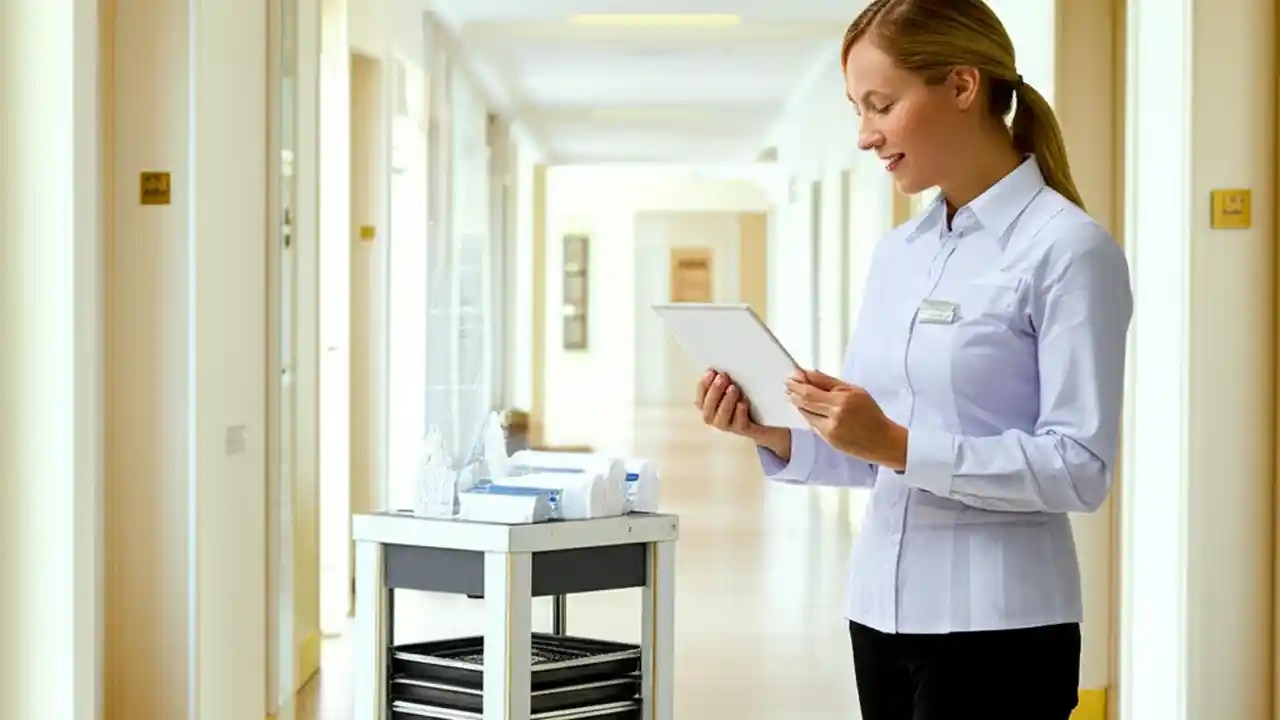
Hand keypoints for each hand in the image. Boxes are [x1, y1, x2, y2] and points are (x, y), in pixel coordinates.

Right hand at [695, 370, 790, 458]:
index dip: (703, 386)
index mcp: (711, 406)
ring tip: (734, 389)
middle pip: (708, 410)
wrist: (771, 418)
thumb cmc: (750, 396)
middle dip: (714, 392)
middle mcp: (717, 418)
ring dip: (725, 403)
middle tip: (722, 377)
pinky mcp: (746, 431)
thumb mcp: (739, 384)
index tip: (711, 372)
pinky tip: (743, 403)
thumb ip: (727, 378)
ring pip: (721, 420)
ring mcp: (730, 426)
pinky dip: (739, 413)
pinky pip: (739, 425)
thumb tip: (720, 367)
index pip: (700, 398)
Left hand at [786, 369, 907, 470]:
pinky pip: (812, 424)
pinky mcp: (828, 440)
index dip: (798, 383)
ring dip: (797, 403)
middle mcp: (835, 415)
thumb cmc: (871, 413)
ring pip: (806, 413)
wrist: (882, 440)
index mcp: (842, 399)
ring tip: (792, 395)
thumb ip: (830, 382)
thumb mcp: (855, 390)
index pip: (811, 390)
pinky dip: (807, 415)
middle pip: (805, 401)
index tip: (792, 377)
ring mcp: (830, 429)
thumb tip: (809, 373)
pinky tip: (805, 408)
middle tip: (787, 385)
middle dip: (794, 392)